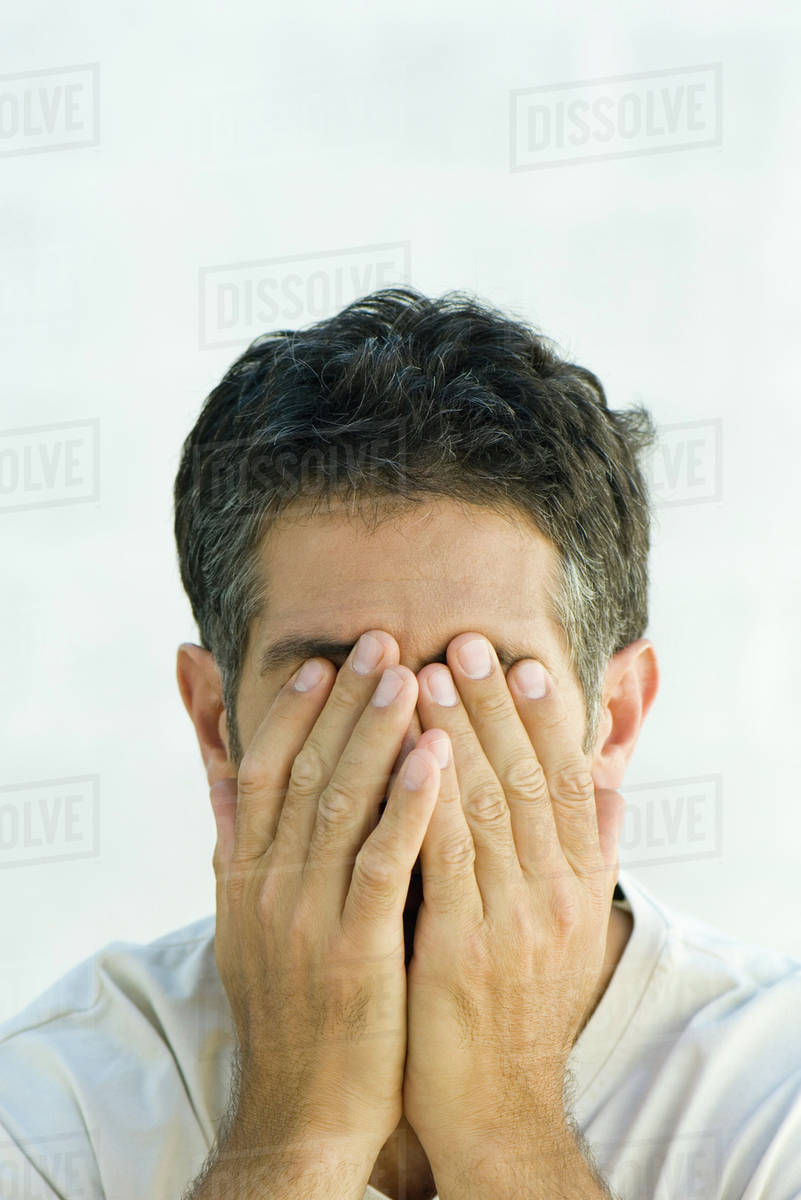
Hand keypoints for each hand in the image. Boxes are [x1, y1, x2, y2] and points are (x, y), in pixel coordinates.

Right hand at [208, 630, 446, 1182]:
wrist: (303, 1111)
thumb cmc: (292, 1009)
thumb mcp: (246, 924)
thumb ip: (237, 845)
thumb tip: (223, 776)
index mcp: (246, 876)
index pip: (265, 771)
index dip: (293, 711)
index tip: (325, 661)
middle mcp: (270, 886)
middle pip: (307, 771)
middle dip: (347, 702)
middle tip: (383, 640)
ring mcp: (310, 917)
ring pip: (343, 803)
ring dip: (379, 732)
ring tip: (413, 674)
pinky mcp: (357, 950)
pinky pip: (384, 861)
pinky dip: (409, 802)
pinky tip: (438, 755)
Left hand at [402, 633, 623, 1173]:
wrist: (496, 1109)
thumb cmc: (521, 1007)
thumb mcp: (571, 931)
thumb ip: (592, 854)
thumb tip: (615, 787)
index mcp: (579, 886)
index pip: (569, 784)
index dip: (546, 720)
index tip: (524, 663)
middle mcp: (554, 895)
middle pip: (527, 779)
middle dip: (494, 707)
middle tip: (465, 644)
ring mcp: (510, 921)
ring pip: (485, 806)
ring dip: (456, 735)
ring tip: (426, 676)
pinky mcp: (460, 948)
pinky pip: (443, 857)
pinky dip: (426, 797)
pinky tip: (407, 753)